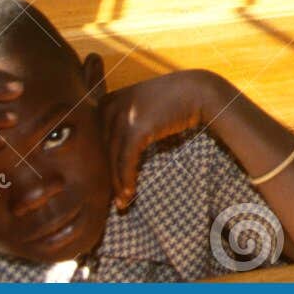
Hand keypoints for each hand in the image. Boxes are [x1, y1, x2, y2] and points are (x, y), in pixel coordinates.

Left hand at [102, 71, 227, 208]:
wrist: (197, 90)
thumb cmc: (171, 100)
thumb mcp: (140, 103)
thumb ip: (122, 118)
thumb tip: (110, 149)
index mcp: (107, 101)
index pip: (95, 140)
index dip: (99, 163)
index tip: (105, 182)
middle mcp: (110, 107)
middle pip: (102, 151)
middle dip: (106, 176)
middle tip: (113, 198)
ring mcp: (123, 117)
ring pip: (112, 159)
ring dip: (117, 184)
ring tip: (122, 202)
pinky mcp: (137, 128)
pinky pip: (126, 161)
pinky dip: (127, 179)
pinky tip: (130, 193)